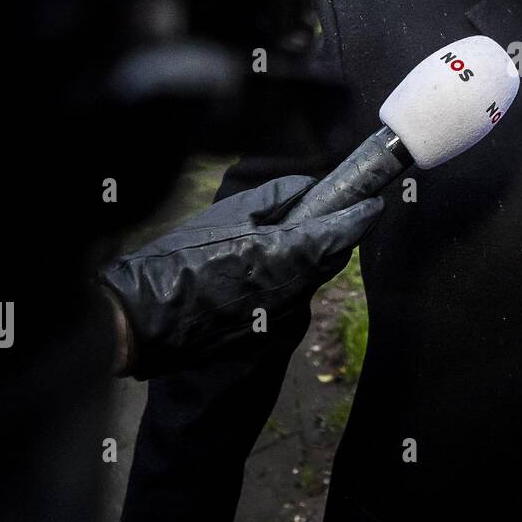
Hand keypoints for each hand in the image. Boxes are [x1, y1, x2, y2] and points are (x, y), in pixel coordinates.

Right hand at [99, 174, 382, 378]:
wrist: (145, 323)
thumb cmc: (179, 262)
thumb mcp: (226, 216)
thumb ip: (273, 199)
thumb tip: (307, 187)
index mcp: (284, 253)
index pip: (340, 233)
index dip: (362, 216)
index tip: (376, 202)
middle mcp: (294, 288)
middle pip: (333, 259)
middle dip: (340, 237)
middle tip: (341, 214)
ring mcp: (284, 315)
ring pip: (314, 281)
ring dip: (314, 260)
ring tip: (294, 240)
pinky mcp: (271, 334)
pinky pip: (293, 300)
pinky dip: (290, 282)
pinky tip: (265, 273)